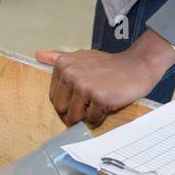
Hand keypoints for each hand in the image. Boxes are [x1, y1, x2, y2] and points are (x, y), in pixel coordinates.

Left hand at [35, 32, 174, 126]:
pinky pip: (92, 120)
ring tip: (97, 105)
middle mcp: (71, 75)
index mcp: (63, 65)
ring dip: (86, 117)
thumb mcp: (81, 56)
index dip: (65, 105)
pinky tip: (107, 106)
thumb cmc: (108, 65)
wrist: (137, 66)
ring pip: (75, 117)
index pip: (54, 97)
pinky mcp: (100, 98)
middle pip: (61, 109)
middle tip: (87, 108)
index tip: (77, 102)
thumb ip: (58, 58)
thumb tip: (38, 55)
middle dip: (72, 114)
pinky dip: (99, 119)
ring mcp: (85, 87)